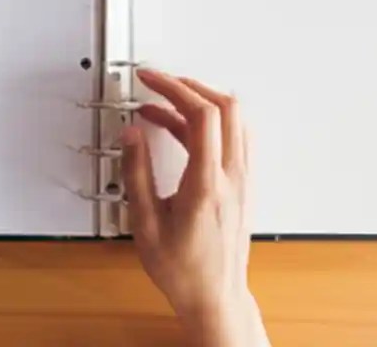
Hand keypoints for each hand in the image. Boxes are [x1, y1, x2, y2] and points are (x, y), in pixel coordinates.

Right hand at [121, 69, 268, 346]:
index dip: (175, 87)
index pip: (202, 115)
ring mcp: (243, 180)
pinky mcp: (244, 185)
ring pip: (236, 119)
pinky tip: (185, 130)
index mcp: (207, 185)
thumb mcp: (146, 223)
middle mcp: (233, 177)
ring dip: (203, 102)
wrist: (214, 296)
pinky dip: (212, 122)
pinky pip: (236, 137)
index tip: (151, 80)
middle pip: (226, 107)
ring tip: (167, 105)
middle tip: (160, 83)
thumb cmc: (183, 269)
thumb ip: (137, 174)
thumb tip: (132, 134)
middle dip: (190, 85)